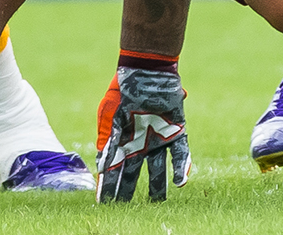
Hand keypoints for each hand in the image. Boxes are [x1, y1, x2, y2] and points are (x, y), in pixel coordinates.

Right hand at [96, 64, 191, 202]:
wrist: (146, 71)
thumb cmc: (123, 90)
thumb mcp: (108, 115)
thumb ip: (106, 140)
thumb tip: (101, 166)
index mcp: (122, 141)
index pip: (114, 170)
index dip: (109, 187)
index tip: (104, 204)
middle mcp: (140, 144)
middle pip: (135, 174)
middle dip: (130, 192)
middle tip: (126, 211)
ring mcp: (159, 138)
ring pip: (158, 169)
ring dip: (158, 186)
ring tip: (159, 203)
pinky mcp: (176, 130)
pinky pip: (181, 153)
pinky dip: (181, 167)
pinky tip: (181, 183)